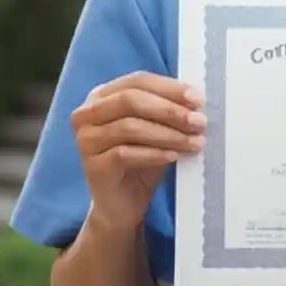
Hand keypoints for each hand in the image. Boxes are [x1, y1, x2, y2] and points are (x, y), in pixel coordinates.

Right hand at [70, 72, 206, 231]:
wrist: (122, 204)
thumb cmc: (141, 160)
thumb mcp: (156, 129)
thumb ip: (167, 110)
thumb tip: (197, 99)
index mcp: (102, 96)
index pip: (137, 81)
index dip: (169, 87)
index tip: (198, 99)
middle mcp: (87, 114)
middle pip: (130, 100)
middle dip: (170, 110)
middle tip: (199, 122)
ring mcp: (86, 140)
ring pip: (130, 127)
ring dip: (168, 134)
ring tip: (195, 142)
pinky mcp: (92, 166)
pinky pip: (125, 154)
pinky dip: (154, 153)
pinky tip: (174, 157)